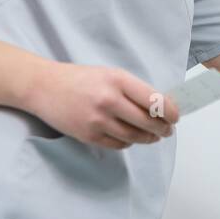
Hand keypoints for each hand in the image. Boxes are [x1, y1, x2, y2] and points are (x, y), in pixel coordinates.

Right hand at [24, 61, 179, 149]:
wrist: (43, 87)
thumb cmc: (80, 79)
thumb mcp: (110, 74)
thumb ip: (133, 89)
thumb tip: (162, 106)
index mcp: (117, 80)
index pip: (155, 100)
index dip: (170, 112)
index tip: (176, 116)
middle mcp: (108, 100)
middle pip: (148, 122)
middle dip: (163, 128)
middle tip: (168, 130)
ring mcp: (97, 120)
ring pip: (135, 136)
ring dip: (149, 138)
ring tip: (154, 135)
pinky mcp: (88, 135)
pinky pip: (118, 144)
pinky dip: (129, 142)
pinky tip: (131, 136)